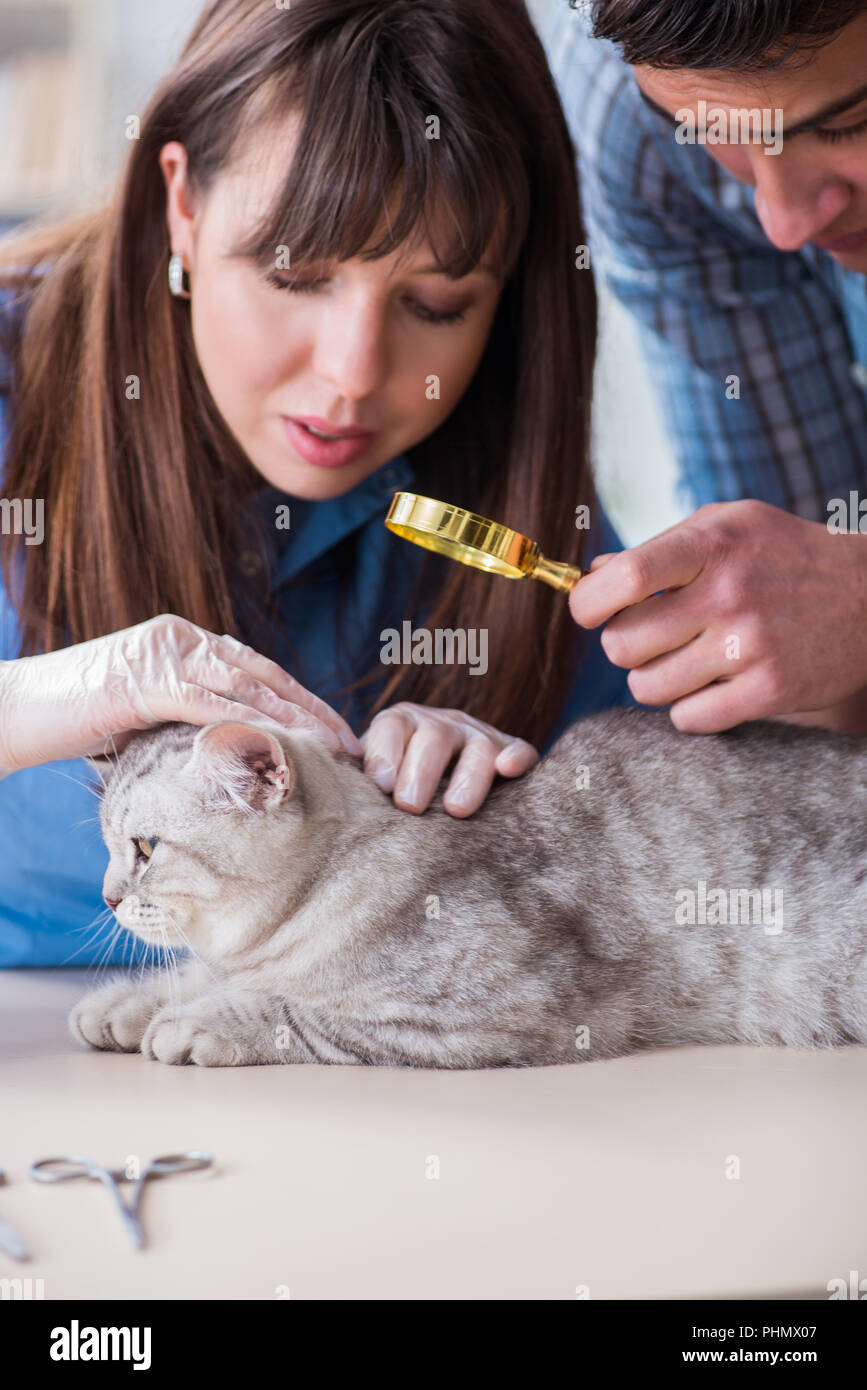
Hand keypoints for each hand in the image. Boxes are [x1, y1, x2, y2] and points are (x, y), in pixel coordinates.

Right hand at [0, 614, 361, 773]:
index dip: (298, 696)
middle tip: (350, 739)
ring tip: (332, 746)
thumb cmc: (74, 720)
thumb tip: (228, 748)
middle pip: (262, 672)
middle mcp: (180, 637)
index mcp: (183, 640)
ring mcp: (163, 654)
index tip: (333, 727)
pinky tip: (283, 743)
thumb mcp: (145, 713)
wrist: (16, 710)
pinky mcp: (146, 680)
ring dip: (294, 717)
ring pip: (245, 685)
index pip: (255, 668)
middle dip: (310, 706)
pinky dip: (251, 723)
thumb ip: (186, 716)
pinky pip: (211, 703)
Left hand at [360, 702, 537, 815]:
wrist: (436, 785)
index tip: (379, 785)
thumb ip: (350, 783)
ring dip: (467, 776)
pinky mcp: (509, 752)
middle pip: (434, 737)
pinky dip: (516, 757)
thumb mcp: (368, 782)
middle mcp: (440, 724)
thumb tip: (311, 794)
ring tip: (455, 810)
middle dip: (421, 770)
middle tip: (409, 806)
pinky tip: (511, 770)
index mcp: (400, 724)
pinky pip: (519, 749)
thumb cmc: (393, 793)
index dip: (386, 754)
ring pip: (478, 747)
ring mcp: (478, 736)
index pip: (393, 728)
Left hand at [569, 500, 866, 733]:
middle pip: (622, 643)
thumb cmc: (784, 556)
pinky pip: (687, 719)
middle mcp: (730, 594)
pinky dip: (689, 709)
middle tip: (651, 638)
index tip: (593, 610)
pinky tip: (711, 685)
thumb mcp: (727, 526)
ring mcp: (750, 646)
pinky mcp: (769, 691)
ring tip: (685, 660)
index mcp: (712, 545)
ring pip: (646, 688)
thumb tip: (590, 577)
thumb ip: (658, 548)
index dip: (588, 603)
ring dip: (654, 679)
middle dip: (624, 645)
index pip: (625, 578)